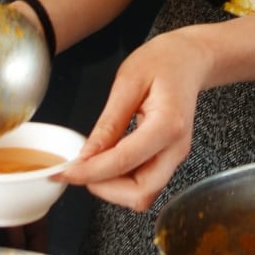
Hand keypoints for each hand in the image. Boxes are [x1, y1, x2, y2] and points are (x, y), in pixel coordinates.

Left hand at [55, 29, 213, 210]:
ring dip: (113, 189)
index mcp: (168, 124)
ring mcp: (175, 156)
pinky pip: (145, 184)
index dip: (92, 172)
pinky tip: (105, 162)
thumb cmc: (162, 62)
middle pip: (142, 193)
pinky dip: (121, 182)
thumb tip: (86, 155)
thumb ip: (109, 122)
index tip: (65, 172)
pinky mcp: (168, 159)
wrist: (189, 59)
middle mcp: (176, 148)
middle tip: (79, 170)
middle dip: (106, 189)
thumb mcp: (128, 81)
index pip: (126, 161)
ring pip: (144, 195)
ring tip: (90, 164)